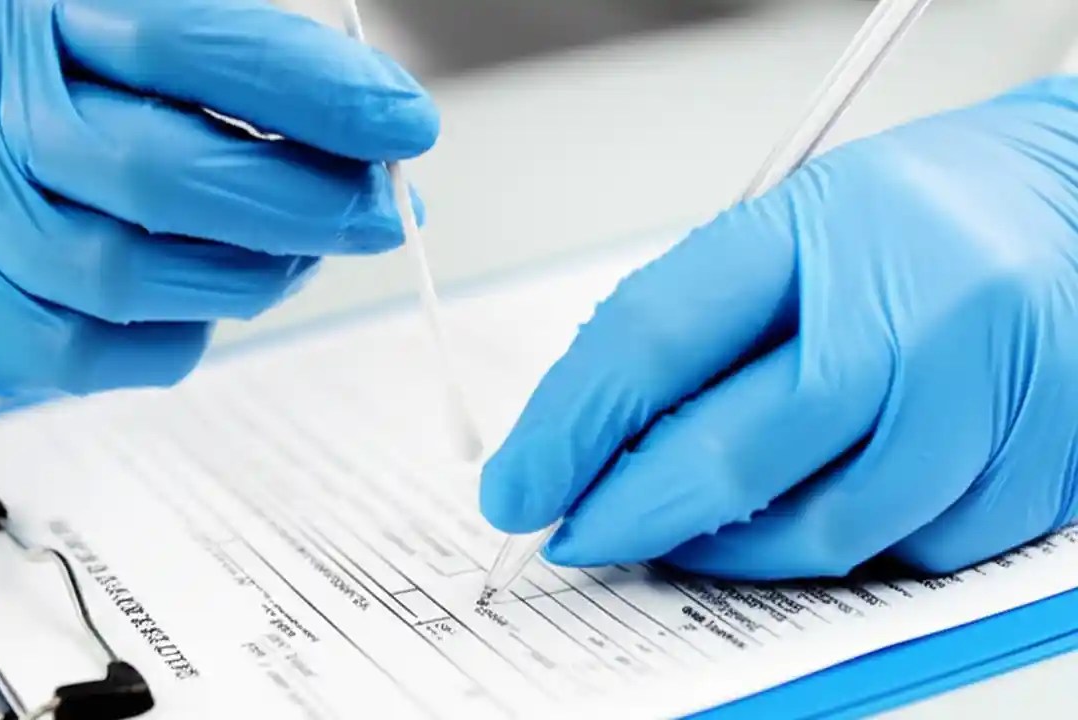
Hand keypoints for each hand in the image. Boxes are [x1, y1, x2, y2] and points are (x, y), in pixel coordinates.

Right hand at [0, 0, 436, 395]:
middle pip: (158, 175)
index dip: (313, 91)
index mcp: (27, 8)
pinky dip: (174, 337)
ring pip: (125, 279)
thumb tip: (385, 137)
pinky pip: (83, 357)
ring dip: (247, 277)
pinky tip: (204, 300)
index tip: (403, 125)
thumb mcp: (144, 21)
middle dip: (300, 207)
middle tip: (382, 214)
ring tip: (297, 254)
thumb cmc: (67, 70)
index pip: (189, 45)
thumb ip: (253, 65)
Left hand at [481, 77, 1077, 578]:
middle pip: (737, 450)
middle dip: (634, 513)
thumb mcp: (796, 232)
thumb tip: (592, 444)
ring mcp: (988, 391)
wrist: (1076, 200)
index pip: (659, 335)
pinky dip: (839, 548)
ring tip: (687, 534)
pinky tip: (811, 512)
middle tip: (583, 534)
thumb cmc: (920, 218)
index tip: (519, 485)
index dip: (572, 426)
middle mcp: (917, 304)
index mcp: (823, 223)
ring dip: (730, 551)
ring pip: (824, 527)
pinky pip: (908, 550)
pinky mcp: (1039, 465)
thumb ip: (700, 332)